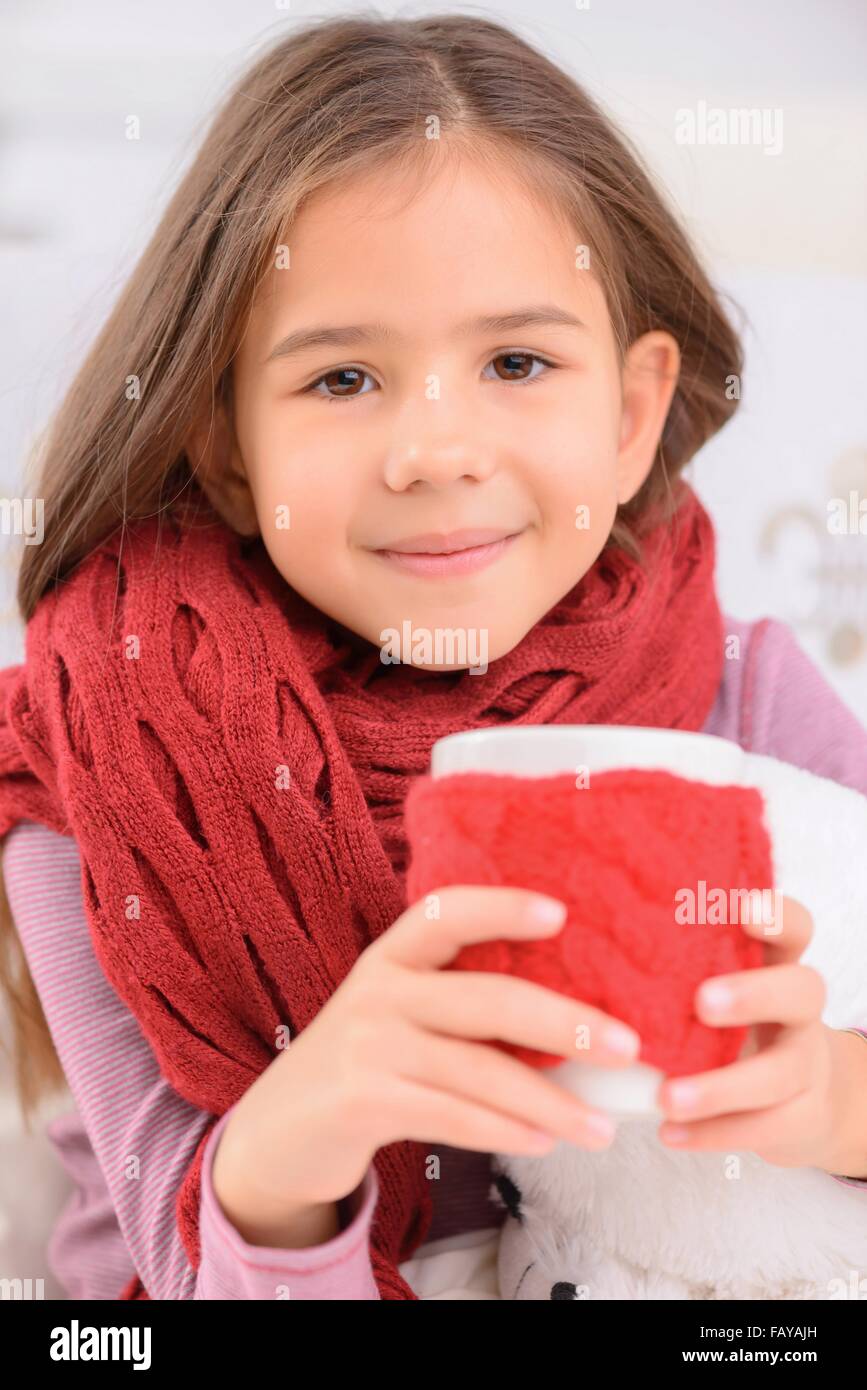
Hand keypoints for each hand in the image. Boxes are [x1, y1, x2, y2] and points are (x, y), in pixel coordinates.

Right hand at [215, 884, 641, 1216]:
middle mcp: (378, 991)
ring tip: (600, 1128)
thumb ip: (459, 1003)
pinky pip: (453, 1115)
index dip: (502, 907)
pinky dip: (505, 1131)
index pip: (446, 913)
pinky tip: (545, 1142)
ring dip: (550, 1102)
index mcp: (392, 956)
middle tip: (627, 1046)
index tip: (562, 914)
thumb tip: (574, 1018)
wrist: (278, 1133)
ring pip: (480, 1070)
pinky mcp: (362, 1101)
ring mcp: (367, 1046)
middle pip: (488, 999)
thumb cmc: (365, 1065)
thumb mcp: (397, 1013)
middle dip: (564, 1023)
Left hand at [656, 895, 847, 1169]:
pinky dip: (715, 1133)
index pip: (793, 926)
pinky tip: (668, 1133)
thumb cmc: (727, 1025)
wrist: (797, 1097)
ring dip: (721, 1086)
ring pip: (781, 1072)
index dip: (774, 915)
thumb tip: (574, 933)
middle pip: (803, 990)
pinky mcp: (803, 1116)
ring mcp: (805, 1063)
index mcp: (775, 963)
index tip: (738, 908)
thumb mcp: (711, 983)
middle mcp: (798, 1009)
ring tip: (667, 1097)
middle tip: (702, 1003)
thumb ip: (668, 962)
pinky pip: (767, 1127)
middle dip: (754, 994)